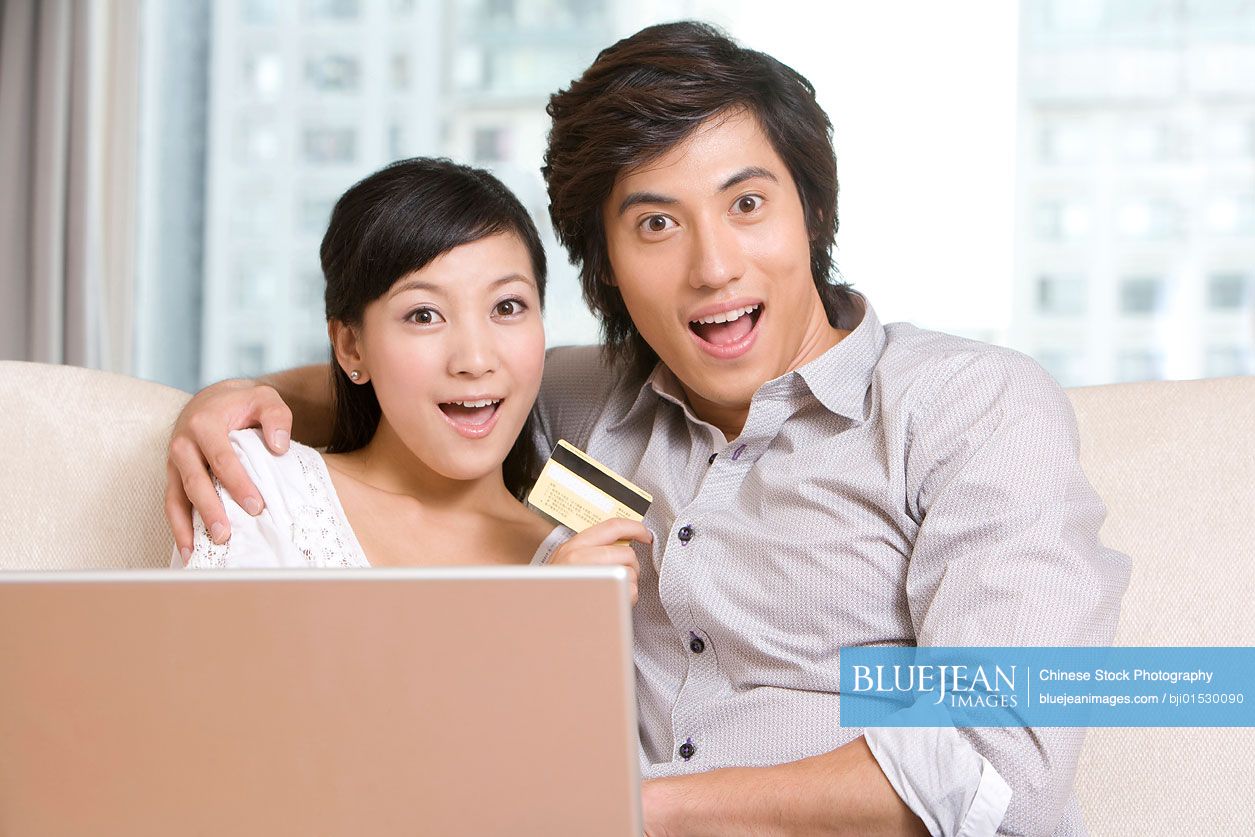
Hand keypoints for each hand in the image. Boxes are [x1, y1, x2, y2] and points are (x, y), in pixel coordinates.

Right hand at [166, 378, 292, 560]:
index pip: (222, 459)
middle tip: (226, 535)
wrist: (214, 399)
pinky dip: (178, 527)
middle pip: (195, 482)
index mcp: (204, 424)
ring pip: (176, 497)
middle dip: (210, 510)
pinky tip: (188, 550)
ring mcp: (174, 462)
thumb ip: (277, 418)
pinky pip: (172, 504)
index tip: (256, 506)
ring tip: (198, 553)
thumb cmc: (243, 404)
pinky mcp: (173, 476)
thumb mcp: (265, 398)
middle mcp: (183, 444)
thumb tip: (279, 447)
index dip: (238, 484)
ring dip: (186, 526)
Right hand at [546, 517, 652, 604]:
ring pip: (630, 572)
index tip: (645, 534)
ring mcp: (590, 576)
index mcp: (574, 545)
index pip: (612, 526)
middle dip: (633, 565)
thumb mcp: (564, 563)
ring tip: (616, 591)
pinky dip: (629, 599)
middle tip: (627, 573)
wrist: (542, 620)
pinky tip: (614, 602)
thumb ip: (588, 550)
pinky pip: (630, 592)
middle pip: (627, 553)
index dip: (635, 527)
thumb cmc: (554, 593)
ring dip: (630, 583)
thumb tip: (618, 545)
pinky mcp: (600, 595)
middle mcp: (580, 556)